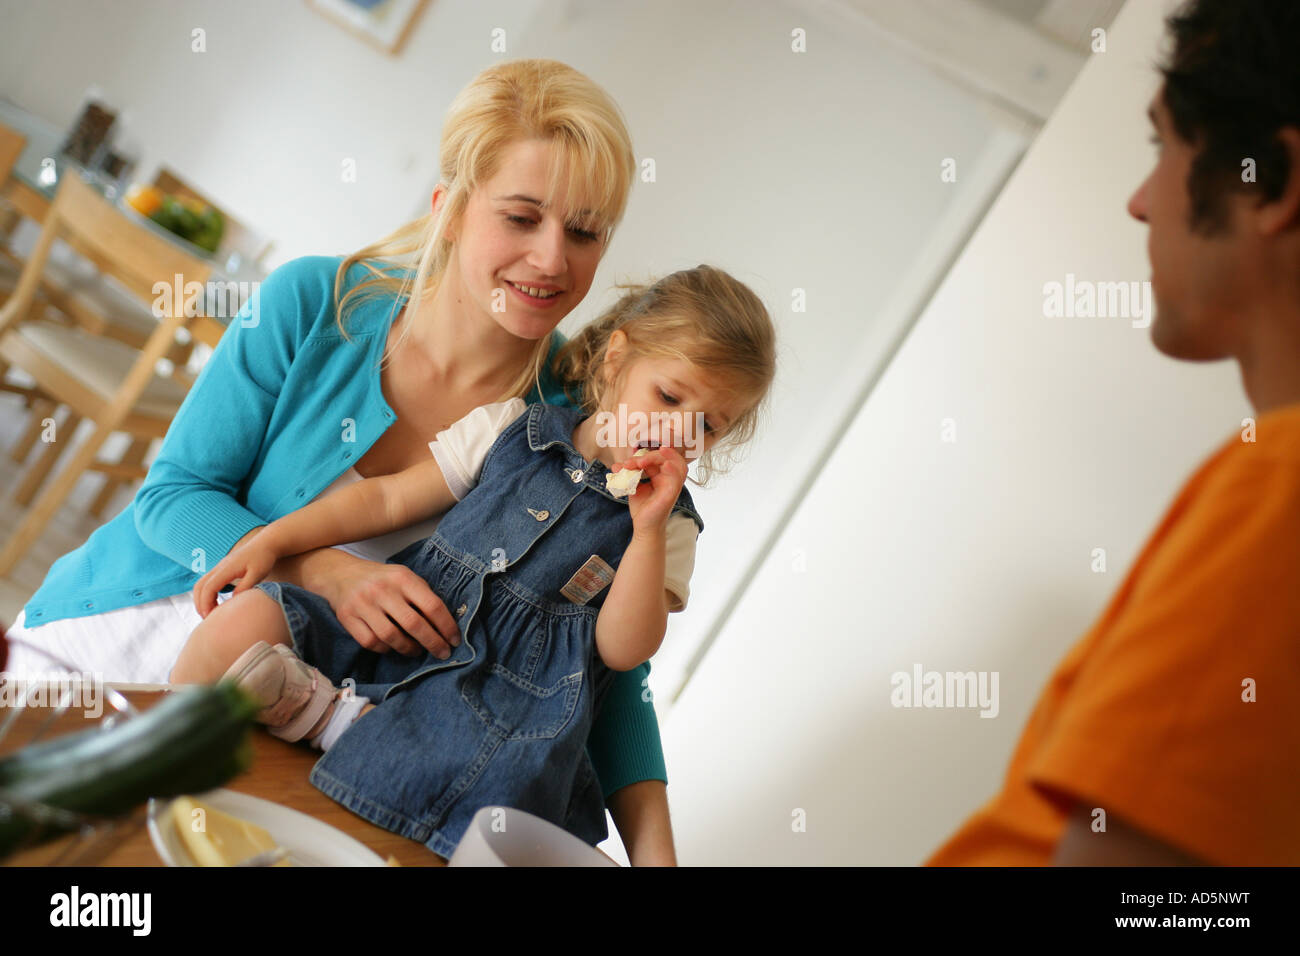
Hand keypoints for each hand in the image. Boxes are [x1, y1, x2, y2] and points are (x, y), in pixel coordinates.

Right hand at [193, 535, 280, 616]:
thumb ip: (246, 586)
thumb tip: (233, 600)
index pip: (209, 588)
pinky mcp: (222, 569)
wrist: (266, 544)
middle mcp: (219, 567)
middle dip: (199, 603)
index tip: (209, 617)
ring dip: (201, 598)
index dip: (206, 604)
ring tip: (210, 613)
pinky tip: (216, 603)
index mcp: (226, 569)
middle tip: (207, 619)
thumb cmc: (264, 558)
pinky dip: (207, 593)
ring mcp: (219, 567)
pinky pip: (208, 581)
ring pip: (201, 583)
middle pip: (199, 586)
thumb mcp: (258, 574)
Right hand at [313, 551, 461, 659]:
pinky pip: (372, 642)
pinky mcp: (347, 617)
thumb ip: (423, 596)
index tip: (454, 640)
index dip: (447, 626)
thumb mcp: (404, 577)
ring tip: (417, 650)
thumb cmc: (382, 579)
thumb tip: (446, 625)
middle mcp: (382, 590)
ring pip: (392, 637)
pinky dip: (386, 649)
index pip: (432, 605)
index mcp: (402, 577)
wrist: (341, 574)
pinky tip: (393, 646)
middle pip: (414, 624)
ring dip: (409, 649)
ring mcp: (363, 604)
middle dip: (433, 643)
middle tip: (443, 653)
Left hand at [610, 441, 687, 534]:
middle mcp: (670, 479)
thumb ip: (628, 475)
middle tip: (630, 463)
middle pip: (668, 457)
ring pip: (677, 464)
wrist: (643, 526)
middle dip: (649, 455)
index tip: (625, 463)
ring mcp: (673, 486)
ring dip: (662, 457)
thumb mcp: (634, 487)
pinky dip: (673, 469)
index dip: (642, 456)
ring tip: (643, 460)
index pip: (657, 458)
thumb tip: (616, 466)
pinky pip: (678, 479)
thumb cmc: (642, 508)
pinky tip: (665, 465)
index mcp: (661, 475)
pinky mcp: (672, 494)